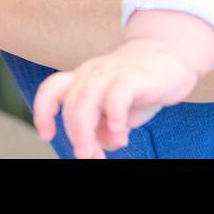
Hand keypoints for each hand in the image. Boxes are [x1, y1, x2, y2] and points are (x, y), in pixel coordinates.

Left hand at [31, 38, 198, 158]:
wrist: (170, 57)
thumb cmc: (138, 88)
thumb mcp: (117, 113)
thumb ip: (106, 128)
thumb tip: (104, 144)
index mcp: (82, 80)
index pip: (52, 89)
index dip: (43, 110)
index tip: (46, 135)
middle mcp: (91, 74)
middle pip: (72, 103)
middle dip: (76, 134)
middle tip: (86, 156)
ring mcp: (112, 72)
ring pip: (88, 99)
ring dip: (87, 130)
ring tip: (95, 154)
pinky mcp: (135, 76)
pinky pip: (118, 93)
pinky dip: (113, 113)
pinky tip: (118, 130)